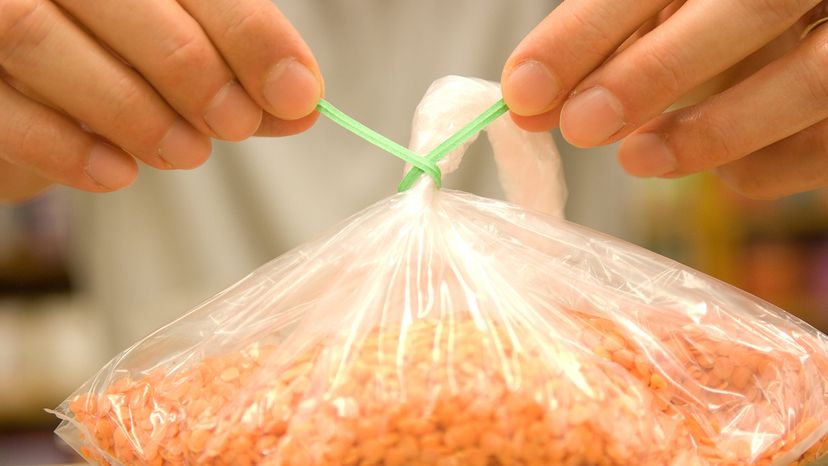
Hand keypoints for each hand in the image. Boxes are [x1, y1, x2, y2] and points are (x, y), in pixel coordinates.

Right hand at [0, 0, 322, 200]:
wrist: (18, 90)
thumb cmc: (108, 61)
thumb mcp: (177, 61)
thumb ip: (236, 78)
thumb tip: (301, 104)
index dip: (249, 33)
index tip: (297, 94)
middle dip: (192, 68)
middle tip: (236, 125)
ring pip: (42, 39)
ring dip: (132, 108)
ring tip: (187, 153)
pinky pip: (1, 108)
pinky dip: (66, 147)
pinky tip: (118, 174)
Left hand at [502, 1, 827, 198]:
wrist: (806, 25)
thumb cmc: (717, 21)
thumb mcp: (672, 10)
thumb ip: (608, 41)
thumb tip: (530, 100)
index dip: (586, 30)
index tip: (524, 89)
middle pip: (747, 7)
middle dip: (652, 72)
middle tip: (581, 126)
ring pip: (808, 80)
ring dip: (712, 130)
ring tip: (638, 159)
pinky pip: (823, 144)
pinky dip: (762, 166)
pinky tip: (722, 168)